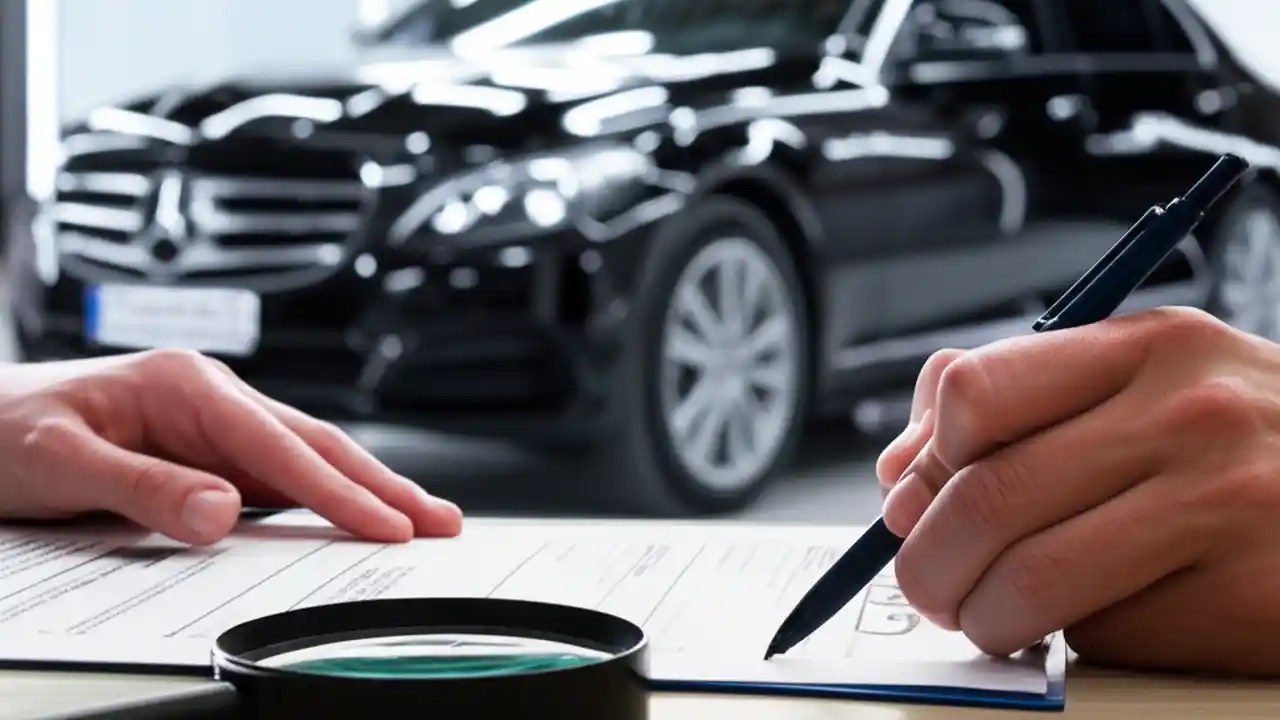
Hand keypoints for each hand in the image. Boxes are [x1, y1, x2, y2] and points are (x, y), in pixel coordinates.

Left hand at [0, 349, 461, 545]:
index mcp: (184, 385)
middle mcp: (209, 401)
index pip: (278, 445)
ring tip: (417, 520)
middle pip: (314, 443)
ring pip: (305, 459)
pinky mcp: (206, 455)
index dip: (338, 490)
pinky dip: (323, 499)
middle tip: (441, 520)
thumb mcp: (57, 460)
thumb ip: (142, 487)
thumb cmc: (2, 429)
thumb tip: (224, 513)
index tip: (387, 526)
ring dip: (363, 491)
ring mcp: (212, 427)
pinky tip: (351, 516)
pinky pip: (277, 479)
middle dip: (381, 485)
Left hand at [876, 308, 1279, 676]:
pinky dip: (1074, 640)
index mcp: (1148, 347)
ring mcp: (1226, 509)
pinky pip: (1103, 635)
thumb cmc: (1243, 443)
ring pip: (1027, 582)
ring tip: (988, 616)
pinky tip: (1106, 614)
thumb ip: (1020, 408)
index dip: (926, 458)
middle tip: (927, 586)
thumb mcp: (1147, 386)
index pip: (973, 393)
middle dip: (925, 564)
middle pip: (984, 500)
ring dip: (980, 617)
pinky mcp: (1249, 601)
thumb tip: (901, 474)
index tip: (918, 497)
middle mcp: (1188, 417)